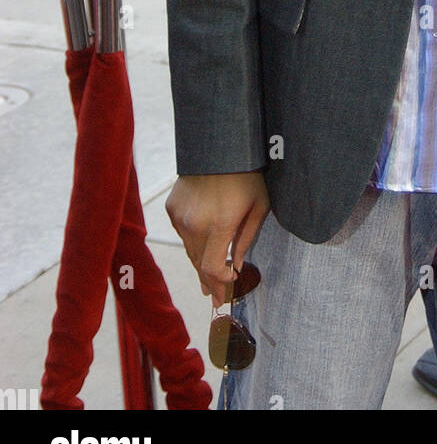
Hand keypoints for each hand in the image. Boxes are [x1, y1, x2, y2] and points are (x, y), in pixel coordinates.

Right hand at [166, 171, 269, 307]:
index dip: (220, 282)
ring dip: (200, 264)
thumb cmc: (246, 175)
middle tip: (217, 297)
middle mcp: (194, 224)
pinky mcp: (172, 208)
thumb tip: (236, 265)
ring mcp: (180, 216)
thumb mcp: (258, 206)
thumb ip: (246, 239)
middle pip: (199, 264)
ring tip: (208, 280)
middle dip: (210, 282)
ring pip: (190, 250)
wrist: (218, 146)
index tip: (229, 287)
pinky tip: (201, 246)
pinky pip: (183, 233)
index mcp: (219, 224)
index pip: (211, 268)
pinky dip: (193, 241)